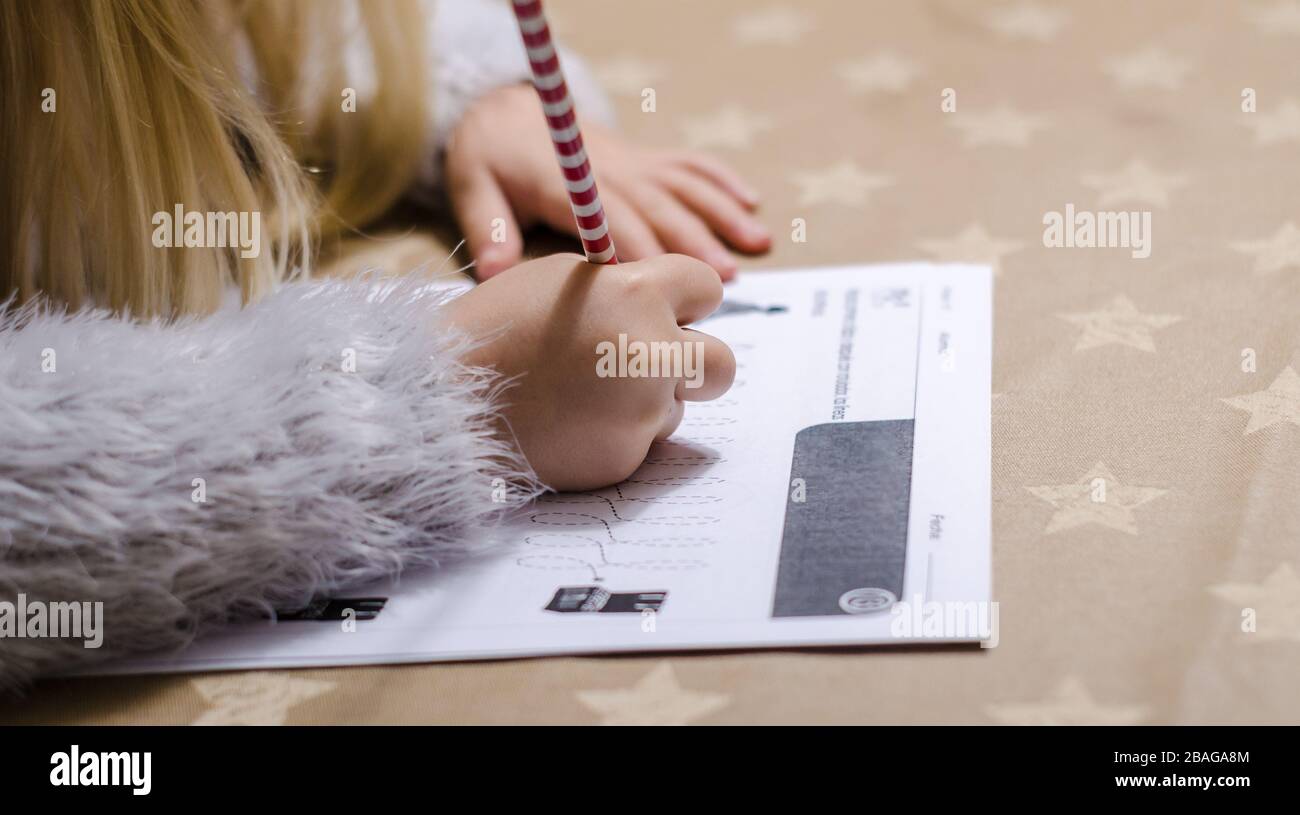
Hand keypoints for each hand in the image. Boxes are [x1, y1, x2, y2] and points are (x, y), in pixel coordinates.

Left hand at [444, 84, 770, 281]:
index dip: (635, 247)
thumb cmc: (489, 160)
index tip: (661, 280)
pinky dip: (722, 181)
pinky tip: (752, 204)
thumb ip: (489, 231)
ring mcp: (632, 162)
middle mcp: (609, 169)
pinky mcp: (644, 159)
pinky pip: (689, 165)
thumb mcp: (472, 190)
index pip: (608, 216)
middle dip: (693, 241)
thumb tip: (495, 273)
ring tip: (755, 245)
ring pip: (684, 186)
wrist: (506, 113)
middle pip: (657, 205)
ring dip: (720, 215)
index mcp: (566, 181)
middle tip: (724, 278)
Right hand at [444, 253, 734, 489]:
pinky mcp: (625, 458)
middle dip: (696, 362)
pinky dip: (614, 435)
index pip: (705, 286)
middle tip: (656, 363)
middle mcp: (651, 354)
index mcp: (637, 295)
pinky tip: (570, 423)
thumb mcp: (559, 281)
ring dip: (645, 400)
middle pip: (722, 363)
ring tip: (579, 392)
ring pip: (676, 405)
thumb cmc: (494, 330)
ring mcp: (641, 412)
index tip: (670, 308)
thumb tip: (668, 301)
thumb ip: (623, 287)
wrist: (446, 402)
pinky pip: (641, 443)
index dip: (687, 298)